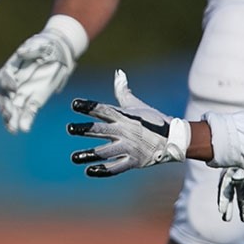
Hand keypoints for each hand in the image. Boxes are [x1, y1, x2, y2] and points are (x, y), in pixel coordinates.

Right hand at [0, 14, 88, 132]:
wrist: (59, 51)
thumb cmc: (46, 46)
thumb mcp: (40, 44)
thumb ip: (31, 49)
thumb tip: (22, 52)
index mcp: (13, 68)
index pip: (4, 76)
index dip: (7, 82)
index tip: (13, 88)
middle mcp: (15, 82)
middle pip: (5, 96)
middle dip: (5, 106)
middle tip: (9, 115)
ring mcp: (24, 92)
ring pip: (13, 107)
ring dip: (11, 118)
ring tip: (12, 128)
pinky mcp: (35, 99)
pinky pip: (28, 111)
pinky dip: (25, 120)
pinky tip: (23, 129)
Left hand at [66, 70, 190, 176]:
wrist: (173, 138)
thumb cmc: (153, 119)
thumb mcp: (137, 104)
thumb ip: (123, 91)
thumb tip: (118, 72)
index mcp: (124, 116)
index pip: (103, 110)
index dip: (89, 107)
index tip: (75, 105)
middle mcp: (124, 131)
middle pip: (101, 130)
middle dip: (84, 130)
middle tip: (70, 129)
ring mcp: (129, 147)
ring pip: (105, 152)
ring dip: (88, 154)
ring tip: (74, 157)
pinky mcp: (134, 161)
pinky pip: (116, 167)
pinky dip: (103, 170)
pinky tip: (89, 170)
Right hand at [217, 167, 243, 222]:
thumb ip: (241, 172)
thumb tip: (233, 178)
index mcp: (232, 168)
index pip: (224, 186)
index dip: (222, 198)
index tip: (221, 211)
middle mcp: (237, 170)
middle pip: (231, 190)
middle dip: (229, 205)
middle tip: (226, 219)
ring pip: (243, 192)